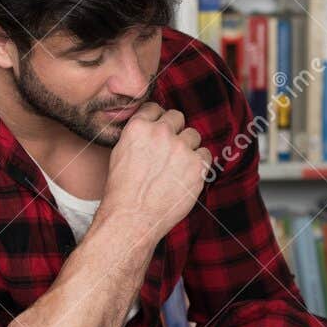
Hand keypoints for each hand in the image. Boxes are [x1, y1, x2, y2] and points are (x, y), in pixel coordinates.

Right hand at [98, 102, 213, 247]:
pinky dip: (199, 164)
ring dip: (188, 148)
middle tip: (168, 152)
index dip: (158, 121)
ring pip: (193, 135)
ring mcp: (181, 148)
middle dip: (174, 132)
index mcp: (138, 127)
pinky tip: (186, 175)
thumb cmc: (122, 191)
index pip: (155, 108)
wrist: (132, 218)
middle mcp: (161, 132)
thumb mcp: (120, 153)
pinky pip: (206, 154)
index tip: (159, 133)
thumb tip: (153, 126)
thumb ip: (138, 135)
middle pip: (177, 118)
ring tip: (176, 167)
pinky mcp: (197, 165)